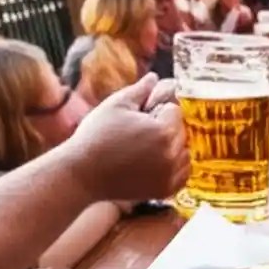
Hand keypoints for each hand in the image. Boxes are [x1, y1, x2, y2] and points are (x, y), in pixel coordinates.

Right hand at [64, 73, 189, 202]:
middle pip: (182, 131)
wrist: (83, 174)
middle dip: (166, 127)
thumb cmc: (96, 136)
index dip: (158, 108)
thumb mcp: (116, 104)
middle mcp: (171, 154)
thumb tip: (156, 78)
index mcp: (163, 130)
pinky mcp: (166, 190)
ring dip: (172, 147)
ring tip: (146, 147)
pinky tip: (155, 162)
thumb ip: (141, 90)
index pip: (175, 110)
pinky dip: (174, 167)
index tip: (142, 114)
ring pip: (184, 152)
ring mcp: (170, 175)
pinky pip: (182, 174)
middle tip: (141, 131)